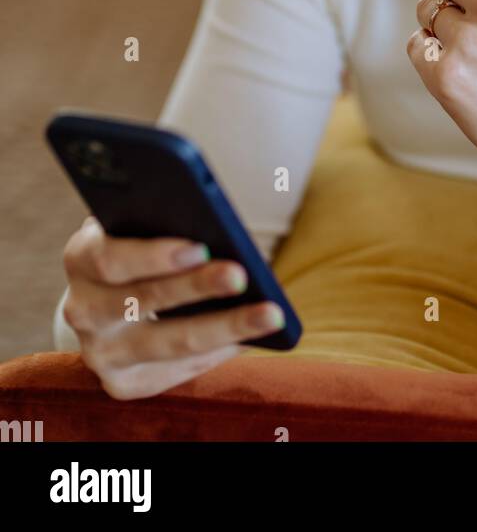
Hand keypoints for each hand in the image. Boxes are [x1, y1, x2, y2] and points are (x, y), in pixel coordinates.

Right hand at [60, 215, 286, 399]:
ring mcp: (99, 352)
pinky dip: (216, 353)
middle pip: (143, 301)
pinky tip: (250, 337)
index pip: (111, 258)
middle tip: (242, 275)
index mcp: (80, 257)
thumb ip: (163, 219)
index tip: (200, 247)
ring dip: (224, 328)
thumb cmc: (139, 244)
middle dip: (197, 288)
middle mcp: (81, 309)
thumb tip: (220, 230)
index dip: (155, 255)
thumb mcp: (139, 223)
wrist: (107, 297)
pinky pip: (175, 372)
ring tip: (270, 314)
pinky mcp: (121, 384)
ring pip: (167, 343)